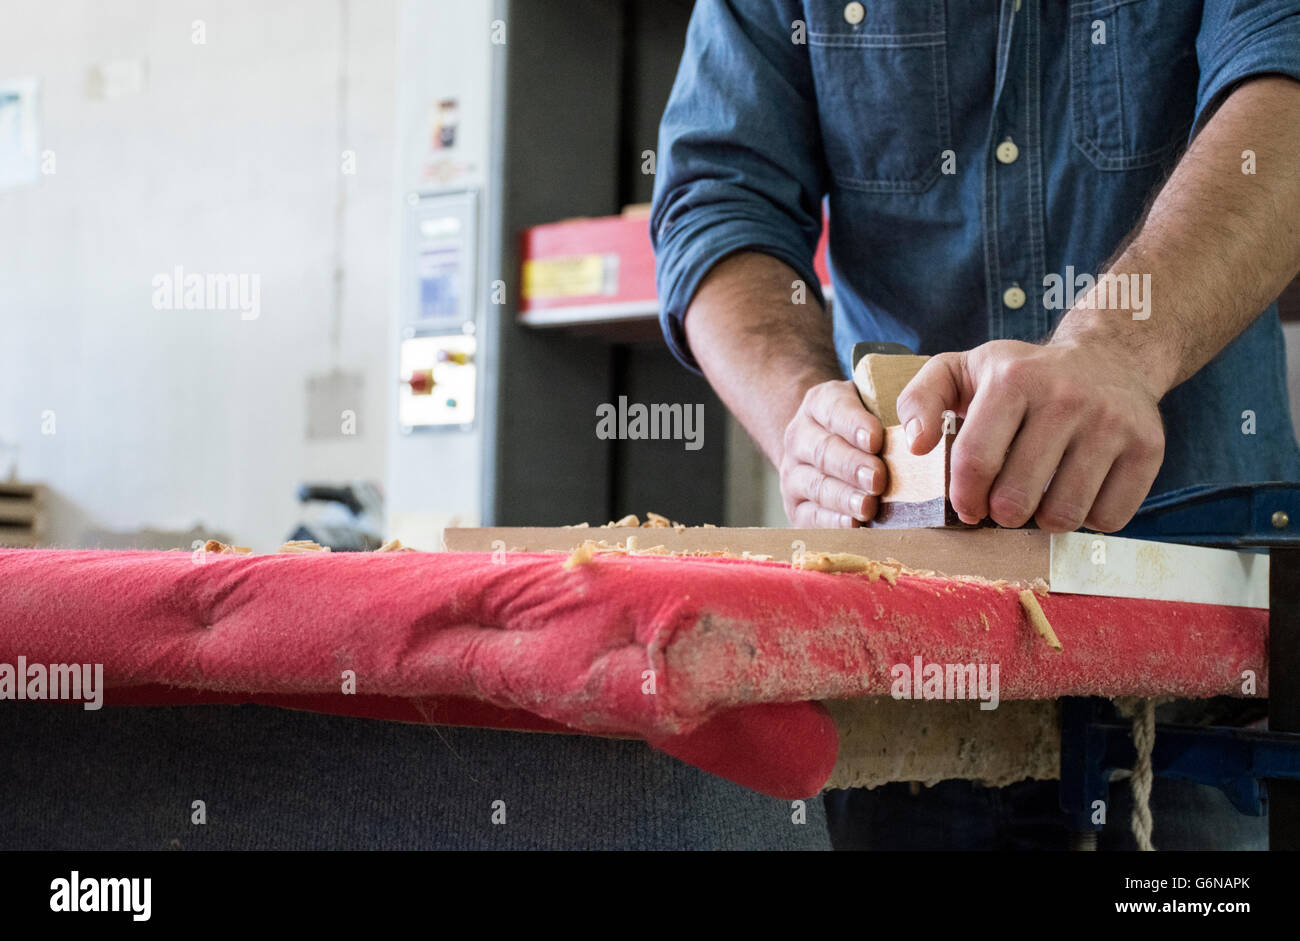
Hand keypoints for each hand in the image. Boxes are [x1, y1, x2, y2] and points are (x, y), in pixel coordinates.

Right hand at [779, 379, 886, 526]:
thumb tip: (922, 433)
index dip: (854, 425)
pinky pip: (810, 516)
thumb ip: (896, 413)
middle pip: (823, 451)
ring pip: (816, 485)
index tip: (877, 440)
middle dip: (852, 466)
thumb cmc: (864, 430)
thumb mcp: (875, 408)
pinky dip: (831, 522)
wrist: (829, 449)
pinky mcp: (795, 506)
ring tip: (868, 507)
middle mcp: (800, 436)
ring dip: (844, 497)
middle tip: (878, 479)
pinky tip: (852, 524)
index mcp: (820, 403)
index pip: (833, 409)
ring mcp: (793, 472)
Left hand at [895, 338, 1166, 531]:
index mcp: (1014, 379)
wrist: (1110, 357)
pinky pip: (1108, 519)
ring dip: (1043, 520)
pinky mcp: (1148, 447)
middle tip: (1005, 503)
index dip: (964, 499)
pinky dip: (1087, 519)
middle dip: (1001, 514)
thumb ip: (920, 400)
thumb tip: (916, 446)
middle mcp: (1067, 397)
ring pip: (1063, 515)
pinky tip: (1078, 492)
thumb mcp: (962, 370)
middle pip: (1017, 499)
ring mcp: (1112, 422)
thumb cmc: (1021, 376)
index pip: (976, 462)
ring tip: (1040, 497)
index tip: (968, 506)